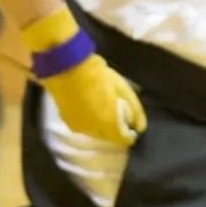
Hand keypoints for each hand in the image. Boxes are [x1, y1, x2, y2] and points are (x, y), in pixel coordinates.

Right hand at [23, 7, 145, 144]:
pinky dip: (88, 120)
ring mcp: (77, 127)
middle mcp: (92, 132)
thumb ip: (135, 110)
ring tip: (101, 106)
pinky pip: (82, 126)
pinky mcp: (65, 120)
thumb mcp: (122, 88)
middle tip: (117, 111)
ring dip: (100, 125)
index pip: (123, 141)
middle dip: (114, 129)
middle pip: (108, 138)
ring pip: (94, 133)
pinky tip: (89, 106)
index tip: (130, 123)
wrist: (65, 66)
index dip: (129, 134)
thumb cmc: (98, 74)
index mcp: (108, 125)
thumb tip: (140, 127)